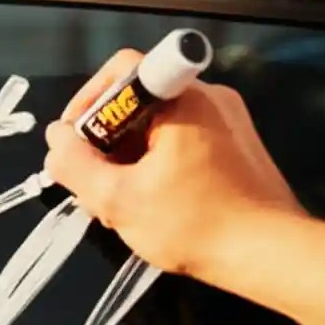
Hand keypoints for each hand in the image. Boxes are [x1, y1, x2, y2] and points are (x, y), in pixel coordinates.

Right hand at [43, 49, 305, 278]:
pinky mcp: (237, 146)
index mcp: (184, 98)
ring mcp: (229, 121)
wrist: (269, 254)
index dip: (89, 100)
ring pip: (158, 123)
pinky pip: (183, 140)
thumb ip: (77, 166)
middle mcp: (210, 97)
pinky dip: (157, 162)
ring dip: (129, 155)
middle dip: (105, 137)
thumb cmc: (195, 225)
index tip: (77, 140)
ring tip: (121, 198)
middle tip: (92, 179)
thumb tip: (56, 140)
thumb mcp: (119, 200)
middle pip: (138, 99)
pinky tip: (152, 201)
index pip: (123, 70)